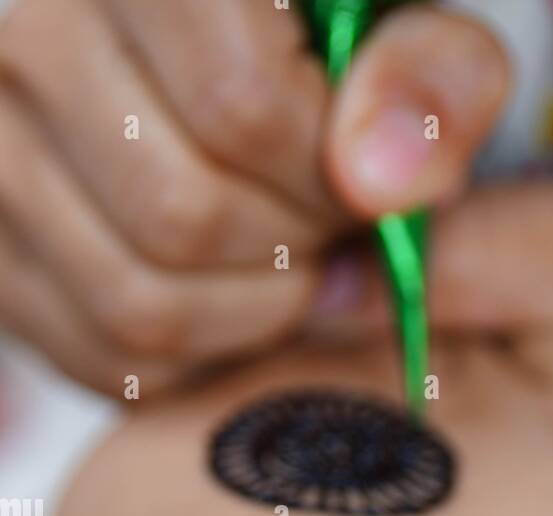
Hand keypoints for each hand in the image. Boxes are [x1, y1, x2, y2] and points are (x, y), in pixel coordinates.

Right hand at [0, 0, 508, 392]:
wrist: (190, 67)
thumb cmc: (310, 44)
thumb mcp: (390, 20)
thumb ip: (428, 74)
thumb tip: (382, 185)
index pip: (241, 106)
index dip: (330, 174)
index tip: (362, 179)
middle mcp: (27, 35)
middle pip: (184, 214)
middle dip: (293, 247)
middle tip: (329, 225)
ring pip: (138, 304)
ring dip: (253, 314)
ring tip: (292, 260)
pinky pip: (106, 361)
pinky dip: (198, 357)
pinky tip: (235, 298)